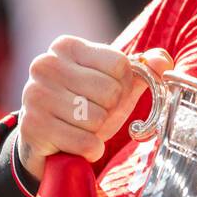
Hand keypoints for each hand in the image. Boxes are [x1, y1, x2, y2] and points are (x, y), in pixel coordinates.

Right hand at [16, 36, 173, 180]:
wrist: (48, 139)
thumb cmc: (85, 105)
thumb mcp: (115, 84)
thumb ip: (143, 70)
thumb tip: (163, 61)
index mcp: (67, 46)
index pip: (121, 65)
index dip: (123, 86)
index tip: (106, 93)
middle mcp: (46, 64)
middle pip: (110, 92)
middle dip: (109, 110)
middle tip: (93, 114)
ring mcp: (35, 94)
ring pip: (97, 119)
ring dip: (98, 131)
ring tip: (81, 127)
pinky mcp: (33, 126)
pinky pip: (85, 143)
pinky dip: (90, 150)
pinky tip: (76, 144)